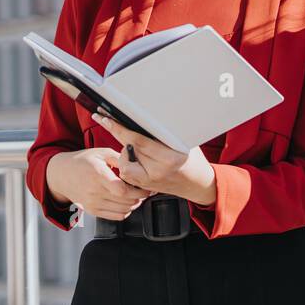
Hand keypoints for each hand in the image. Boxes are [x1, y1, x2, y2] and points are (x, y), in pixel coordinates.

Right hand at [45, 147, 152, 221]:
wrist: (61, 175)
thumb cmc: (82, 162)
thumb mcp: (101, 153)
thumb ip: (119, 158)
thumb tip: (137, 163)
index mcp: (97, 174)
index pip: (121, 190)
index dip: (137, 190)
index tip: (144, 186)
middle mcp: (94, 191)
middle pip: (125, 201)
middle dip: (140, 197)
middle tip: (144, 190)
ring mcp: (92, 203)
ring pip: (123, 210)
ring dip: (134, 204)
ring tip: (136, 196)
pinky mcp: (92, 210)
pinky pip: (116, 217)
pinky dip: (126, 211)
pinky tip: (126, 202)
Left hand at [91, 113, 217, 206]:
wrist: (199, 184)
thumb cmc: (193, 161)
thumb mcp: (184, 142)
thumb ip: (163, 133)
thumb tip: (143, 116)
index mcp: (169, 157)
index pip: (137, 140)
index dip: (119, 128)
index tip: (105, 119)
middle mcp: (158, 171)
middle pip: (128, 150)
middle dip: (122, 137)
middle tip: (120, 128)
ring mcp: (150, 181)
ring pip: (124, 164)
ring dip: (126, 153)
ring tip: (139, 150)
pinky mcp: (145, 187)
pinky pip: (127, 174)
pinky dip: (128, 164)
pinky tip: (136, 160)